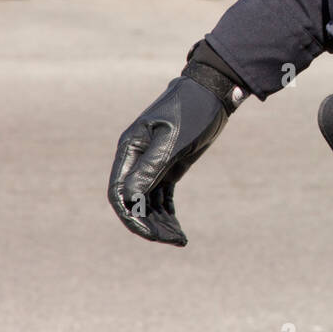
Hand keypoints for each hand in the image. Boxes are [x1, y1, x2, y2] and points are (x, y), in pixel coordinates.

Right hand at [107, 41, 245, 244]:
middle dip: (148, 224)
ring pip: (147, 202)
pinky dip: (167, 213)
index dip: (131, 216)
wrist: (213, 91)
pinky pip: (161, 196)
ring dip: (159, 222)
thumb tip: (128, 198)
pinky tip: (178, 229)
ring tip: (179, 239)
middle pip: (133, 201)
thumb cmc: (192, 109)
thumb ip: (151, 167)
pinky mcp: (168, 166)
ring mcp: (152, 164)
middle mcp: (136, 159)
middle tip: (172, 239)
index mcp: (129, 149)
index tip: (150, 234)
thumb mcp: (173, 140)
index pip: (119, 192)